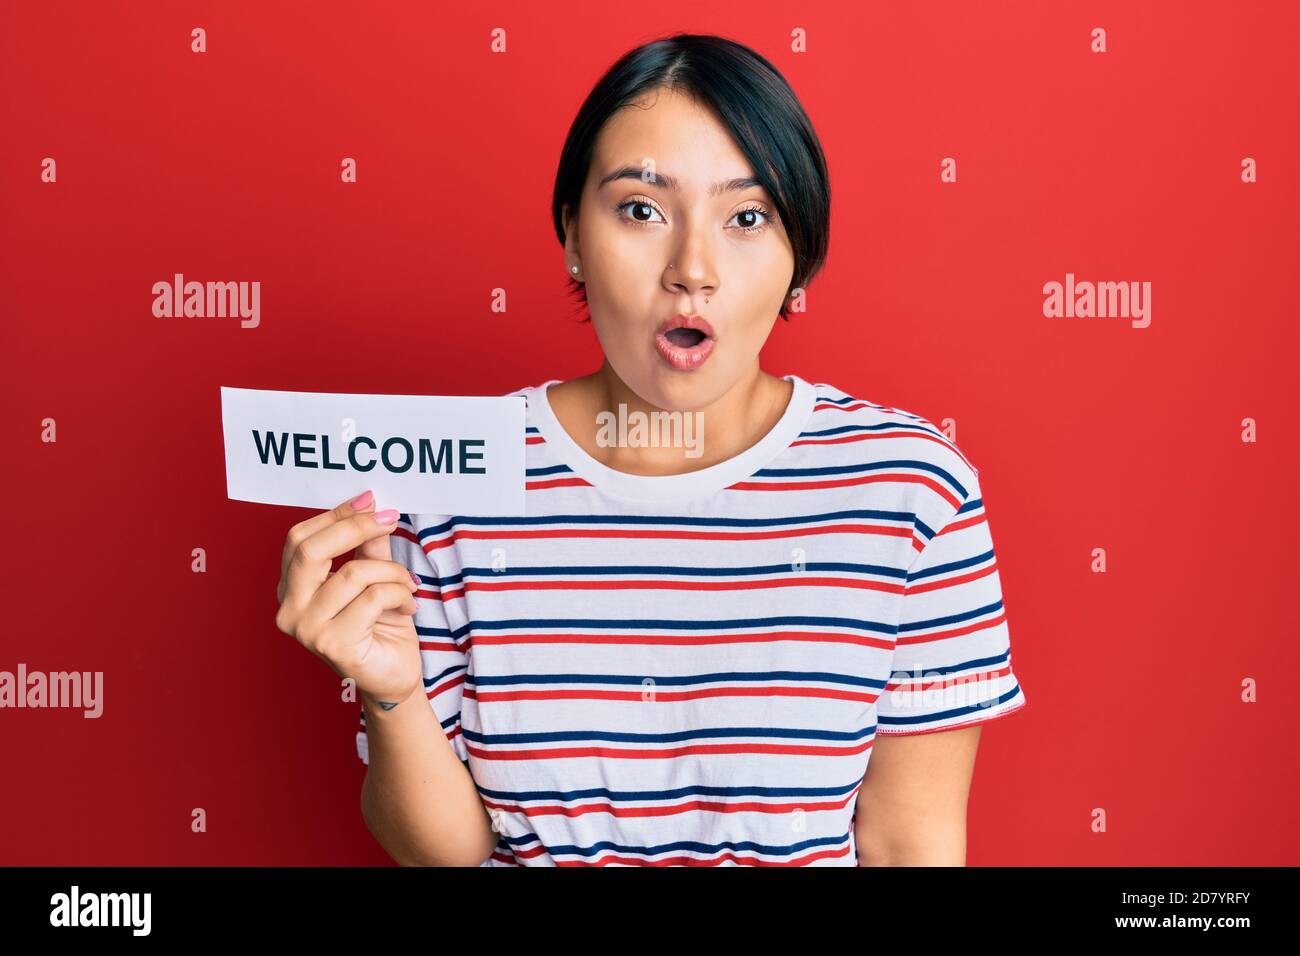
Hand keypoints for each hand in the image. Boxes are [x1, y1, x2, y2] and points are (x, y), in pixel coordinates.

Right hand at [274, 489, 422, 704]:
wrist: (394, 677)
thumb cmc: (381, 627)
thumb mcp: (376, 577)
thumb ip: (368, 546)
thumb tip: (372, 507)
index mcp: (291, 589)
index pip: (300, 539)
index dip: (335, 515)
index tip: (370, 500)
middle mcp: (290, 609)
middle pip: (311, 550)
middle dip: (356, 527)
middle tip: (391, 519)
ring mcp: (307, 630)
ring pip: (353, 574)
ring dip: (392, 572)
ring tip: (408, 584)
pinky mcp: (333, 645)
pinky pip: (373, 598)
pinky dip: (400, 594)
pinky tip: (409, 605)